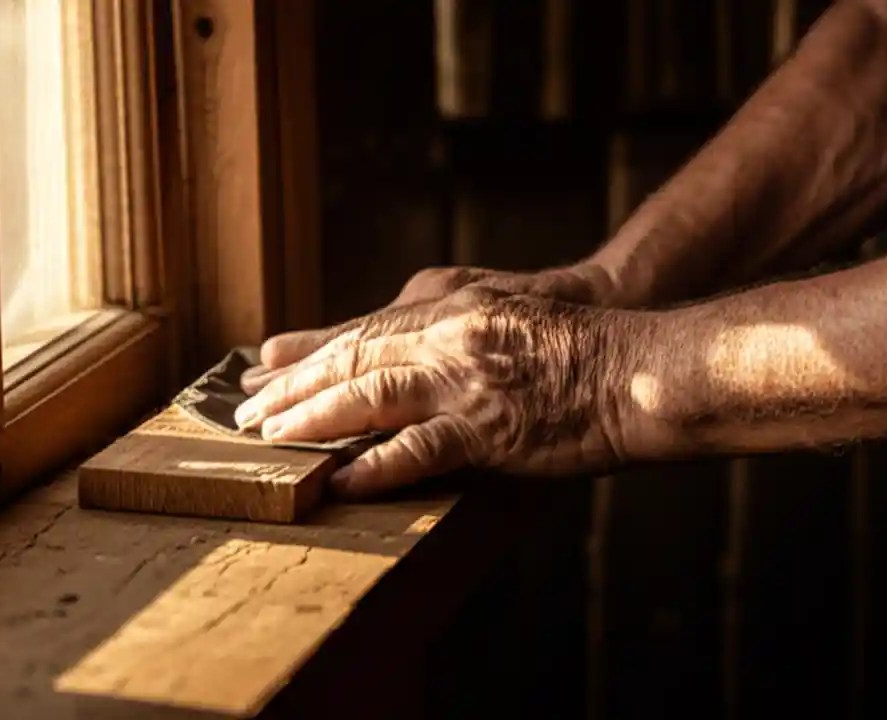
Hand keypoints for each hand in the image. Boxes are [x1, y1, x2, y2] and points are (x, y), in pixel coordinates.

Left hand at [233, 287, 639, 497]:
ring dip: (313, 419)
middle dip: (293, 387)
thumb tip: (407, 340)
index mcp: (450, 308)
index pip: (362, 330)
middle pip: (352, 358)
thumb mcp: (508, 312)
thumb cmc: (582, 342)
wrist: (642, 364)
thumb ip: (453, 320)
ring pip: (369, 395)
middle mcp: (447, 336)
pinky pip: (420, 449)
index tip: (263, 366)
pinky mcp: (489, 426)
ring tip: (269, 440)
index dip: (307, 351)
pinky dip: (375, 466)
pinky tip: (339, 481)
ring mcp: (465, 380)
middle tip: (244, 411)